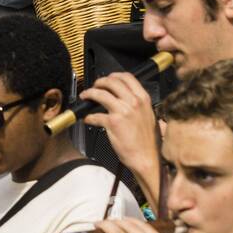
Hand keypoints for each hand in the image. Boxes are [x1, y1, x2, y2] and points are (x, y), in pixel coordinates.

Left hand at [79, 73, 159, 195]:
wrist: (147, 157)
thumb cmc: (148, 140)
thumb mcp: (148, 116)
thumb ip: (137, 104)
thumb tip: (123, 98)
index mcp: (143, 98)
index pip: (127, 77)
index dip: (113, 75)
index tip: (107, 79)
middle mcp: (134, 102)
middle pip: (111, 82)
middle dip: (99, 82)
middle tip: (94, 87)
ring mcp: (123, 111)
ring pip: (100, 94)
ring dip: (89, 93)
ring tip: (85, 97)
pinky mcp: (112, 122)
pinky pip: (95, 115)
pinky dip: (88, 117)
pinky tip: (88, 119)